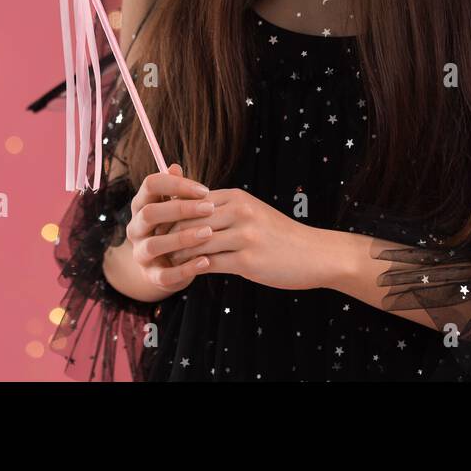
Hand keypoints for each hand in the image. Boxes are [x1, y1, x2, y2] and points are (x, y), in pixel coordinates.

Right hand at [124, 163, 218, 296]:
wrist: (169, 265)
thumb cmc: (176, 227)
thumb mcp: (176, 206)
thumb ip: (176, 190)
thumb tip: (174, 166)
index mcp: (141, 205)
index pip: (150, 185)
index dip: (176, 184)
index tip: (204, 190)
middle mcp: (135, 228)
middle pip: (150, 213)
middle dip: (180, 209)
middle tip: (209, 208)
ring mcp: (140, 253)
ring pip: (154, 244)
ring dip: (182, 238)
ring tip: (209, 233)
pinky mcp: (150, 276)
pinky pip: (164, 274)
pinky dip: (186, 268)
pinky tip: (206, 261)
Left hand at [164, 187, 335, 290]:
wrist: (315, 254)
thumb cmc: (279, 235)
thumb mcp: (252, 211)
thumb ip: (224, 208)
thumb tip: (190, 211)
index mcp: (238, 197)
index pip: (192, 202)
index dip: (173, 215)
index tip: (159, 228)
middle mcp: (239, 212)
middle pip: (189, 221)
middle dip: (170, 235)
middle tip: (155, 247)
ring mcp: (244, 236)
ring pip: (196, 243)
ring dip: (178, 254)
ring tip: (167, 262)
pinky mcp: (247, 261)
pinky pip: (209, 264)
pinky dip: (194, 269)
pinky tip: (188, 274)